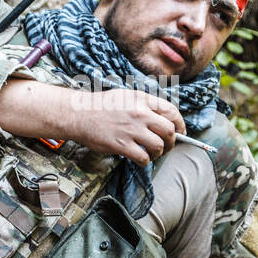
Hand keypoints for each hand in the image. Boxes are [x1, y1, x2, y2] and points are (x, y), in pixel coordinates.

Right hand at [0, 81, 183, 165]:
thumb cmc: (100, 106)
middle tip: (166, 147)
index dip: (180, 124)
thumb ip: (144, 104)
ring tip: (151, 154)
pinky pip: (143, 157)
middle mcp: (140, 114)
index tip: (180, 132)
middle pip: (169, 131)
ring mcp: (131, 130)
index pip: (172, 112)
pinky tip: (140, 160)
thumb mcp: (125, 96)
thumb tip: (162, 118)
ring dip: (159, 153)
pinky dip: (145, 161)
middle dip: (172, 142)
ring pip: (159, 145)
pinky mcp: (121, 145)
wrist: (77, 115)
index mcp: (142, 100)